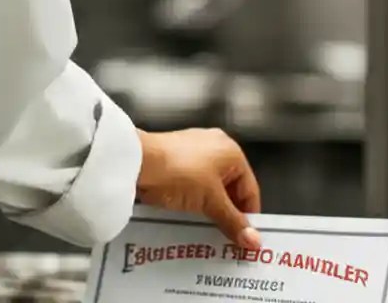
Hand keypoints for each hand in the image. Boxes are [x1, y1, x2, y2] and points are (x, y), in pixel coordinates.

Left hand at [136, 128, 261, 248]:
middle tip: (227, 239)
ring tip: (206, 230)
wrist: (135, 161)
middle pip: (230, 189)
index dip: (249, 216)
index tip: (246, 239)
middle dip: (228, 214)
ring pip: (209, 188)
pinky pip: (191, 185)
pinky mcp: (174, 159)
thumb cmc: (176, 170)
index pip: (250, 190)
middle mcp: (215, 147)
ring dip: (209, 209)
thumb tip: (253, 240)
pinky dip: (192, 201)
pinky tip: (187, 216)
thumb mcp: (210, 201)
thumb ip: (233, 221)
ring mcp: (193, 150)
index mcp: (231, 152)